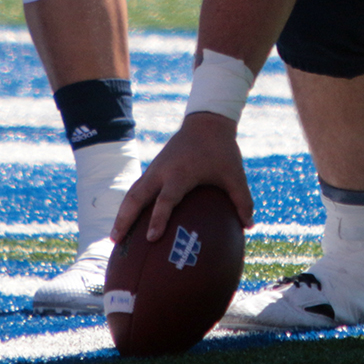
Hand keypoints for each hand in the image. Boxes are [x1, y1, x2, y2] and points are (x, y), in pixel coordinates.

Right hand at [112, 112, 253, 243]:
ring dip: (122, 213)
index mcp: (181, 173)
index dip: (158, 218)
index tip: (151, 237)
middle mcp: (163, 171)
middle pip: (137, 197)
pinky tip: (127, 220)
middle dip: (125, 219)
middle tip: (116, 241)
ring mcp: (155, 169)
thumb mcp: (235, 174)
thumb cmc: (222, 150)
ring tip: (115, 237)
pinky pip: (136, 188)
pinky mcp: (153, 168)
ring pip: (132, 193)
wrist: (207, 122)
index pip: (166, 198)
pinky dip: (129, 204)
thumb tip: (249, 226)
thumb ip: (242, 200)